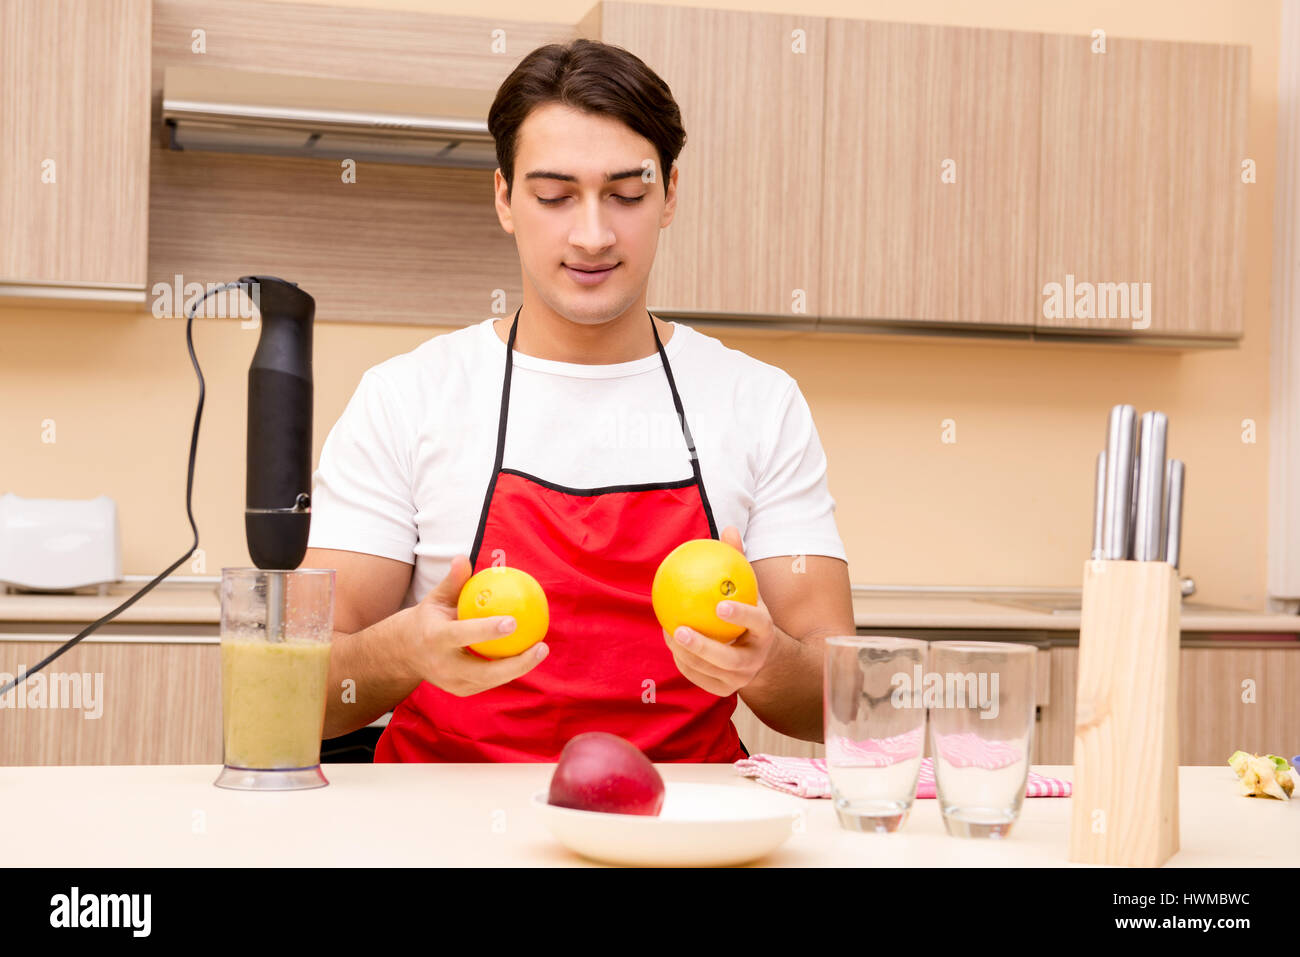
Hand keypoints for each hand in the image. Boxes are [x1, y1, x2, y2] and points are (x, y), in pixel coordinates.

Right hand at [399, 555, 548, 696]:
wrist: (405, 653)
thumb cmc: (427, 618)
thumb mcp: (435, 598)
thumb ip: (453, 581)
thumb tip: (463, 558)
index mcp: (435, 639)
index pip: (463, 635)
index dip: (487, 630)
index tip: (513, 622)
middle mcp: (443, 666)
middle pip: (484, 672)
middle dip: (516, 664)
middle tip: (541, 646)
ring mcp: (452, 683)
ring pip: (492, 680)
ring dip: (520, 668)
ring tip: (541, 649)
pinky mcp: (461, 690)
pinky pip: (491, 681)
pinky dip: (510, 669)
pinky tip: (530, 654)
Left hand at [662, 526, 777, 696]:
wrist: (763, 656)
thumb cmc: (750, 613)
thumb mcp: (750, 590)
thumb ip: (738, 562)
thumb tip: (728, 528)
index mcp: (765, 633)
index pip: (757, 623)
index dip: (741, 615)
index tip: (720, 604)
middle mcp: (755, 661)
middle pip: (728, 659)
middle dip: (703, 647)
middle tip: (679, 629)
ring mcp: (739, 679)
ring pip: (708, 671)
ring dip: (685, 654)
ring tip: (667, 632)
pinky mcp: (723, 690)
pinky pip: (698, 676)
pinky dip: (683, 661)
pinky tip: (669, 640)